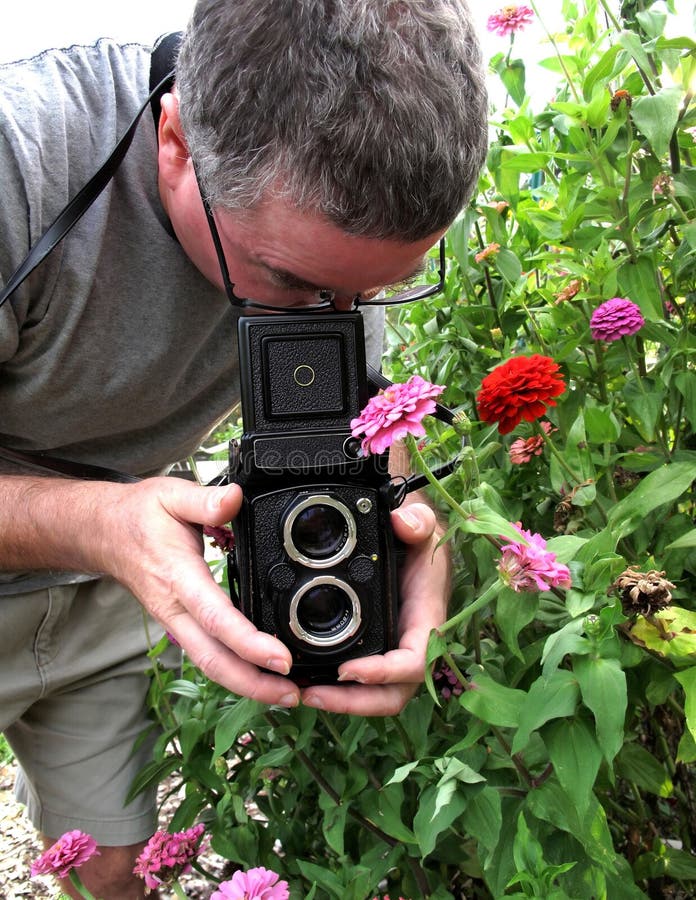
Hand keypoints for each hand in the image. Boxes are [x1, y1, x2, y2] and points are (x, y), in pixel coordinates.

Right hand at [98, 478, 300, 706]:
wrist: (103, 534)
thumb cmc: (139, 516)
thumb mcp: (171, 495)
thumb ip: (205, 500)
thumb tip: (234, 498)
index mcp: (178, 577)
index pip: (216, 619)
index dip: (249, 643)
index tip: (281, 657)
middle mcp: (175, 609)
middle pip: (214, 661)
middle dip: (254, 684)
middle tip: (293, 694)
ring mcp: (175, 622)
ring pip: (210, 665)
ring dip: (248, 685)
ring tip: (287, 694)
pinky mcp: (180, 626)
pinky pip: (208, 656)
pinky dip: (236, 672)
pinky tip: (262, 677)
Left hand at [301, 501, 449, 714]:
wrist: (410, 540)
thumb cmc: (417, 537)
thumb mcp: (420, 524)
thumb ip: (417, 521)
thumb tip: (404, 524)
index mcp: (426, 619)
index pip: (414, 662)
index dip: (384, 673)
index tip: (347, 670)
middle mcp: (411, 642)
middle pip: (392, 693)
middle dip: (355, 703)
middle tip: (312, 696)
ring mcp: (394, 649)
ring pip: (376, 694)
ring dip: (343, 701)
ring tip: (303, 694)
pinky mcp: (377, 649)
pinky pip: (363, 680)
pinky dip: (339, 688)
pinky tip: (309, 682)